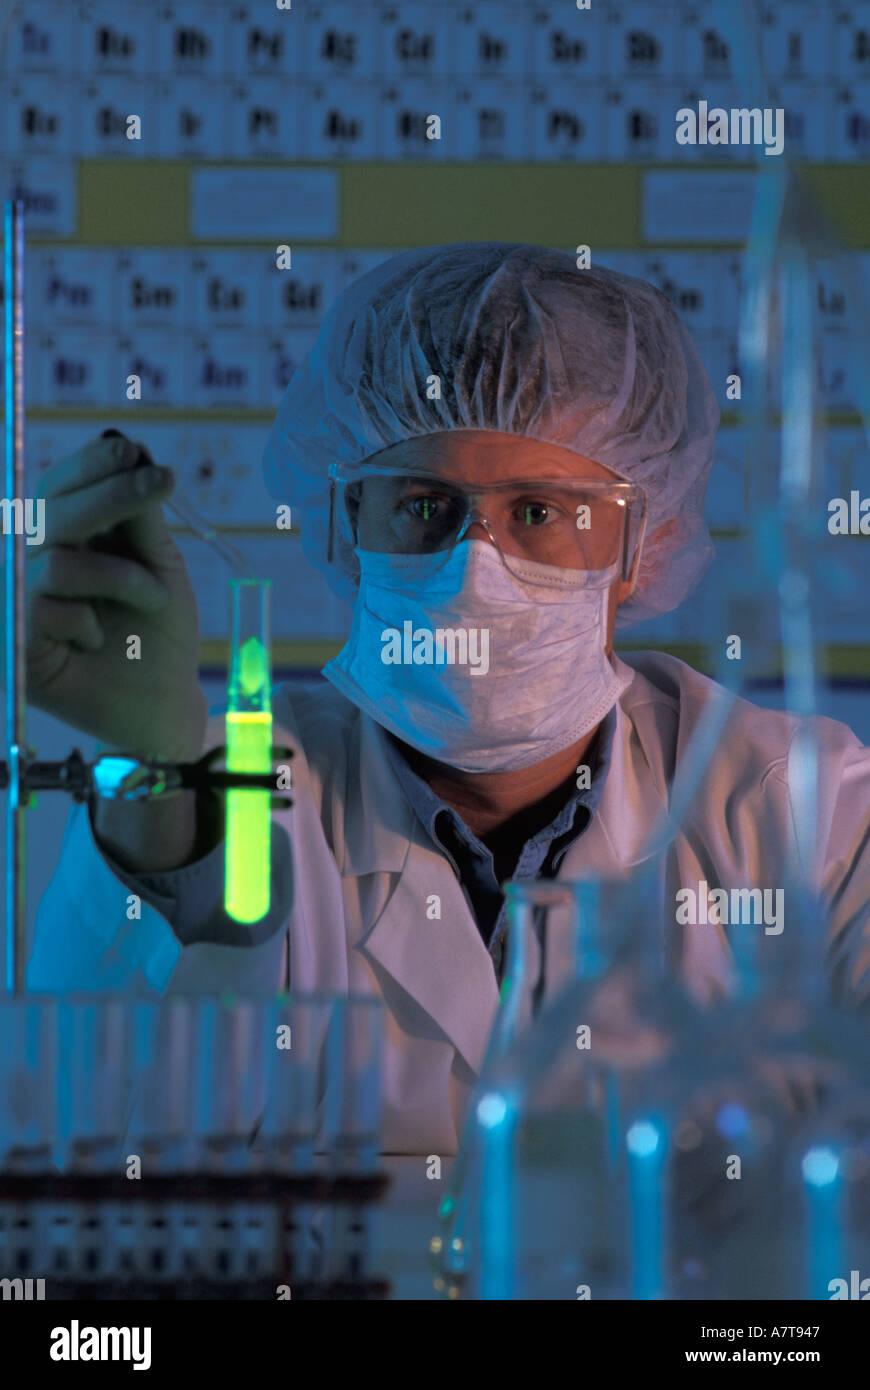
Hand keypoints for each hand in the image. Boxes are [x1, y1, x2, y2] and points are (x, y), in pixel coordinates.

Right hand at [26, 432, 205, 759]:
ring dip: (121, 577)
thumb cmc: (159, 631)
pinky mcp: (18, 641)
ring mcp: (21, 601)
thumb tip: (135, 450)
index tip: (132, 449)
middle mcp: (35, 561)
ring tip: (153, 598)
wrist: (163, 698)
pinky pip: (50, 610)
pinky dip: (91, 623)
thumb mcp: (159, 565)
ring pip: (58, 561)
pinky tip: (99, 641)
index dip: (91, 464)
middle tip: (162, 481)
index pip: (61, 486)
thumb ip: (141, 517)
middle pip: (53, 512)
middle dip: (111, 494)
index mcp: (66, 537)